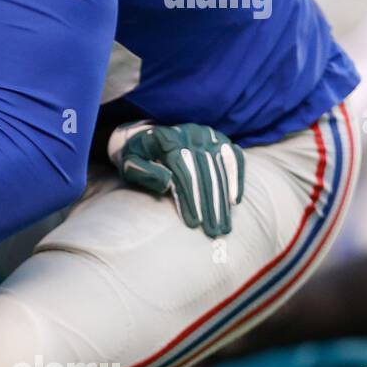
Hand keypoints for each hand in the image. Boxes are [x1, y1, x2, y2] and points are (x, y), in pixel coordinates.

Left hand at [109, 121, 243, 238]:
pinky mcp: (220, 139)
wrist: (149, 135)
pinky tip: (234, 202)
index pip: (184, 172)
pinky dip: (236, 180)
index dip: (190, 199)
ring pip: (220, 170)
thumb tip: (166, 182)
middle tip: (213, 232)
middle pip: (205, 174)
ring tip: (223, 226)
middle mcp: (191, 134)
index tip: (194, 223)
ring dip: (222, 201)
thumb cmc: (138, 155)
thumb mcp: (129, 162)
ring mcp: (208, 135)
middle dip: (210, 206)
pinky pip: (234, 159)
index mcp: (167, 139)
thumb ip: (142, 171)